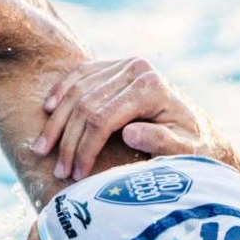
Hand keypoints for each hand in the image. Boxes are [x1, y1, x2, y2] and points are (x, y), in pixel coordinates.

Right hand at [30, 57, 217, 181]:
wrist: (197, 128)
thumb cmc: (191, 146)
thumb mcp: (185, 152)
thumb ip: (163, 143)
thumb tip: (129, 133)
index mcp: (151, 88)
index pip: (103, 118)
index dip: (84, 148)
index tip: (76, 175)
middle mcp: (137, 69)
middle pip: (86, 105)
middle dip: (67, 141)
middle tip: (58, 171)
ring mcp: (124, 64)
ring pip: (78, 91)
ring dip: (57, 122)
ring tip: (42, 149)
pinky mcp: (115, 65)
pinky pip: (80, 75)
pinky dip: (61, 92)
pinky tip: (48, 110)